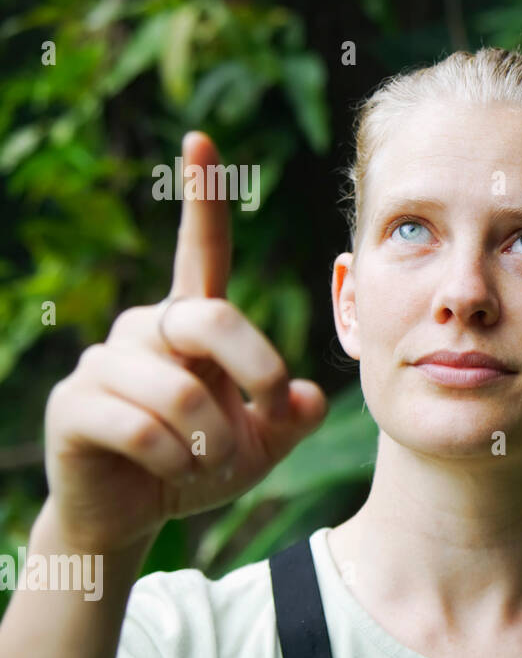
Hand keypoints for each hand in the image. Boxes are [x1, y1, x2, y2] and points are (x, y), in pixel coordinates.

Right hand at [42, 132, 327, 553]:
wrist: (135, 516)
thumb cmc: (199, 466)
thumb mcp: (262, 444)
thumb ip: (292, 417)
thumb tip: (311, 397)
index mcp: (191, 324)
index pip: (200, 253)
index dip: (202, 200)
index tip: (203, 140)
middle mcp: (146, 329)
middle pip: (212, 318)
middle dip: (257, 369)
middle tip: (270, 413)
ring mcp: (104, 363)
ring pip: (181, 391)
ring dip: (210, 441)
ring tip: (200, 461)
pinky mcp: (74, 405)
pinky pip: (144, 428)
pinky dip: (176, 461)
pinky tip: (170, 471)